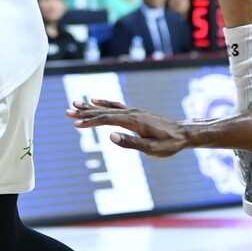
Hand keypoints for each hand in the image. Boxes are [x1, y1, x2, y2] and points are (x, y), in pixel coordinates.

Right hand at [67, 98, 189, 156]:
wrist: (184, 133)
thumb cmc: (169, 144)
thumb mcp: (152, 149)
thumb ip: (131, 143)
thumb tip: (111, 136)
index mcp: (133, 121)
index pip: (106, 120)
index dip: (90, 122)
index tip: (75, 125)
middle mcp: (132, 113)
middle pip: (104, 111)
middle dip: (85, 112)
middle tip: (67, 111)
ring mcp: (133, 111)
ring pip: (108, 107)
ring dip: (91, 106)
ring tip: (76, 104)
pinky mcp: (136, 113)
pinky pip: (115, 106)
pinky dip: (103, 103)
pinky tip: (96, 102)